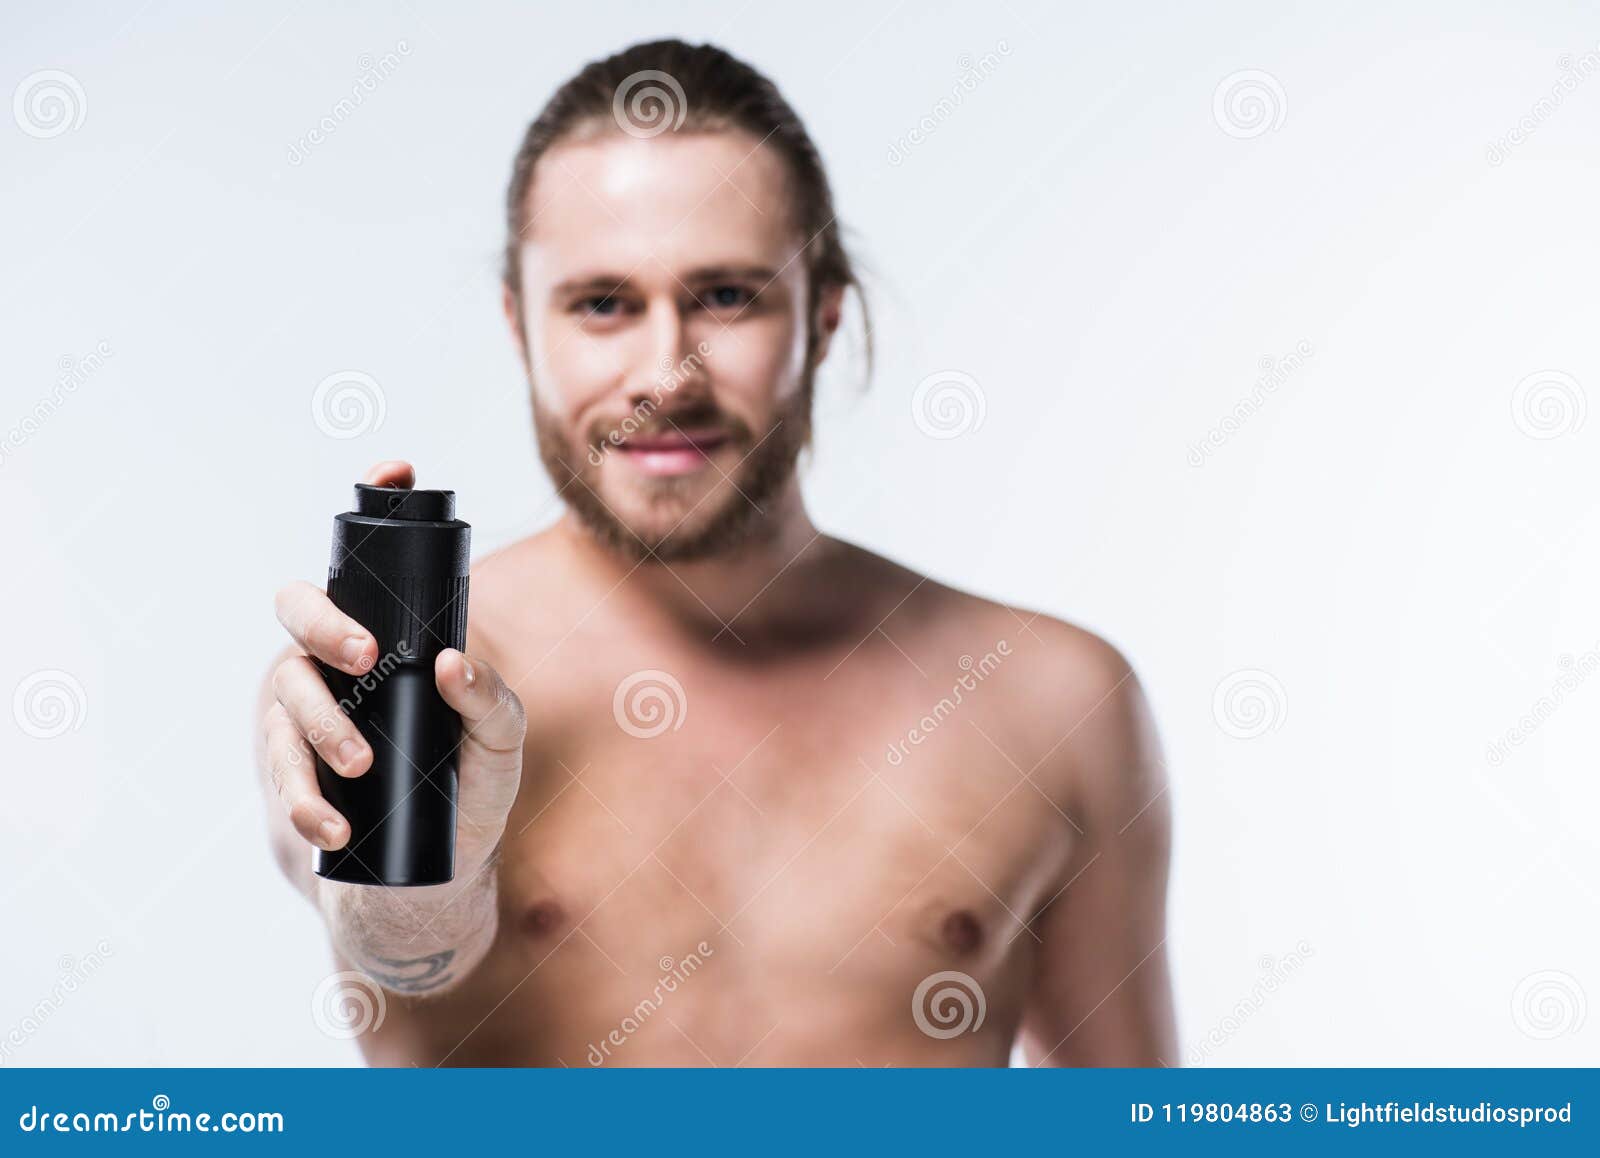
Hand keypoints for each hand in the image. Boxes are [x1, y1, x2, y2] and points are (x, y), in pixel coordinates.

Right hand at [261, 460, 524, 874]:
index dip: (376, 499)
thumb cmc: (467, 786)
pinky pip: (279, 769)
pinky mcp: (285, 766)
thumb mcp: (500, 743)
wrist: (429, 873)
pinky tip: (333, 821)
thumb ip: (491, 700)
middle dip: (324, 624)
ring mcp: (301, 709)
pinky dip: (306, 797)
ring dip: (322, 728)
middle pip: (298, 606)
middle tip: (364, 656)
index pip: (373, 560)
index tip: (394, 468)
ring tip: (363, 766)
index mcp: (390, 635)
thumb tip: (449, 662)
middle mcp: (336, 657)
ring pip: (284, 694)